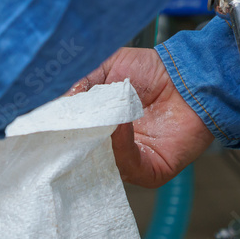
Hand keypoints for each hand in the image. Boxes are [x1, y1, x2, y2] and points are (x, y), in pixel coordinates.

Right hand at [69, 47, 212, 187]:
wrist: (192, 75)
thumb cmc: (154, 72)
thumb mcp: (108, 68)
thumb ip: (82, 83)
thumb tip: (60, 102)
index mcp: (99, 125)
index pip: (73, 135)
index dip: (60, 128)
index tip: (47, 118)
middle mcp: (112, 146)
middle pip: (83, 153)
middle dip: (73, 138)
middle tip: (62, 122)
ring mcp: (131, 160)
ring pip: (103, 161)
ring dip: (97, 139)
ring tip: (95, 117)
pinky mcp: (151, 171)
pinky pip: (129, 164)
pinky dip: (121, 146)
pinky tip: (119, 124)